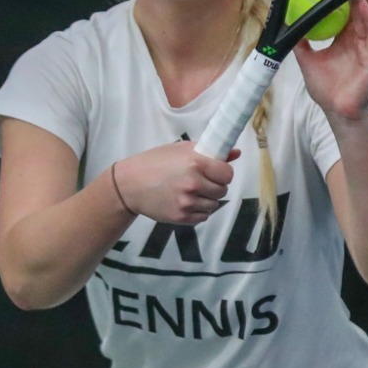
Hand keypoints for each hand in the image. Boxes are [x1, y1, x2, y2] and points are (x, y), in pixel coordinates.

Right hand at [112, 142, 239, 224]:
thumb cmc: (156, 162)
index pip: (227, 174)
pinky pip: (203, 217)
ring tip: (191, 191)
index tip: (215, 172)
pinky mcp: (181, 217)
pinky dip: (198, 211)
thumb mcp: (181, 150)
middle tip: (201, 181)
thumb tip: (236, 153)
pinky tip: (186, 201)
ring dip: (207, 199)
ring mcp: (187, 203)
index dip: (223, 173)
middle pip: (223, 190)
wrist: (131, 184)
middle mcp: (193, 184)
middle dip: (215, 186)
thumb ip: (210, 151)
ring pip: (214, 205)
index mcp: (195, 163)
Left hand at [294, 0, 367, 123]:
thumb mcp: (307, 60)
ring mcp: (367, 46)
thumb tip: (287, 26)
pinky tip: (362, 6)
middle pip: (360, 8)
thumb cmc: (326, 88)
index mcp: (344, 38)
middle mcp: (357, 39)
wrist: (337, 110)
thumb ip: (300, 42)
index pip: (345, 10)